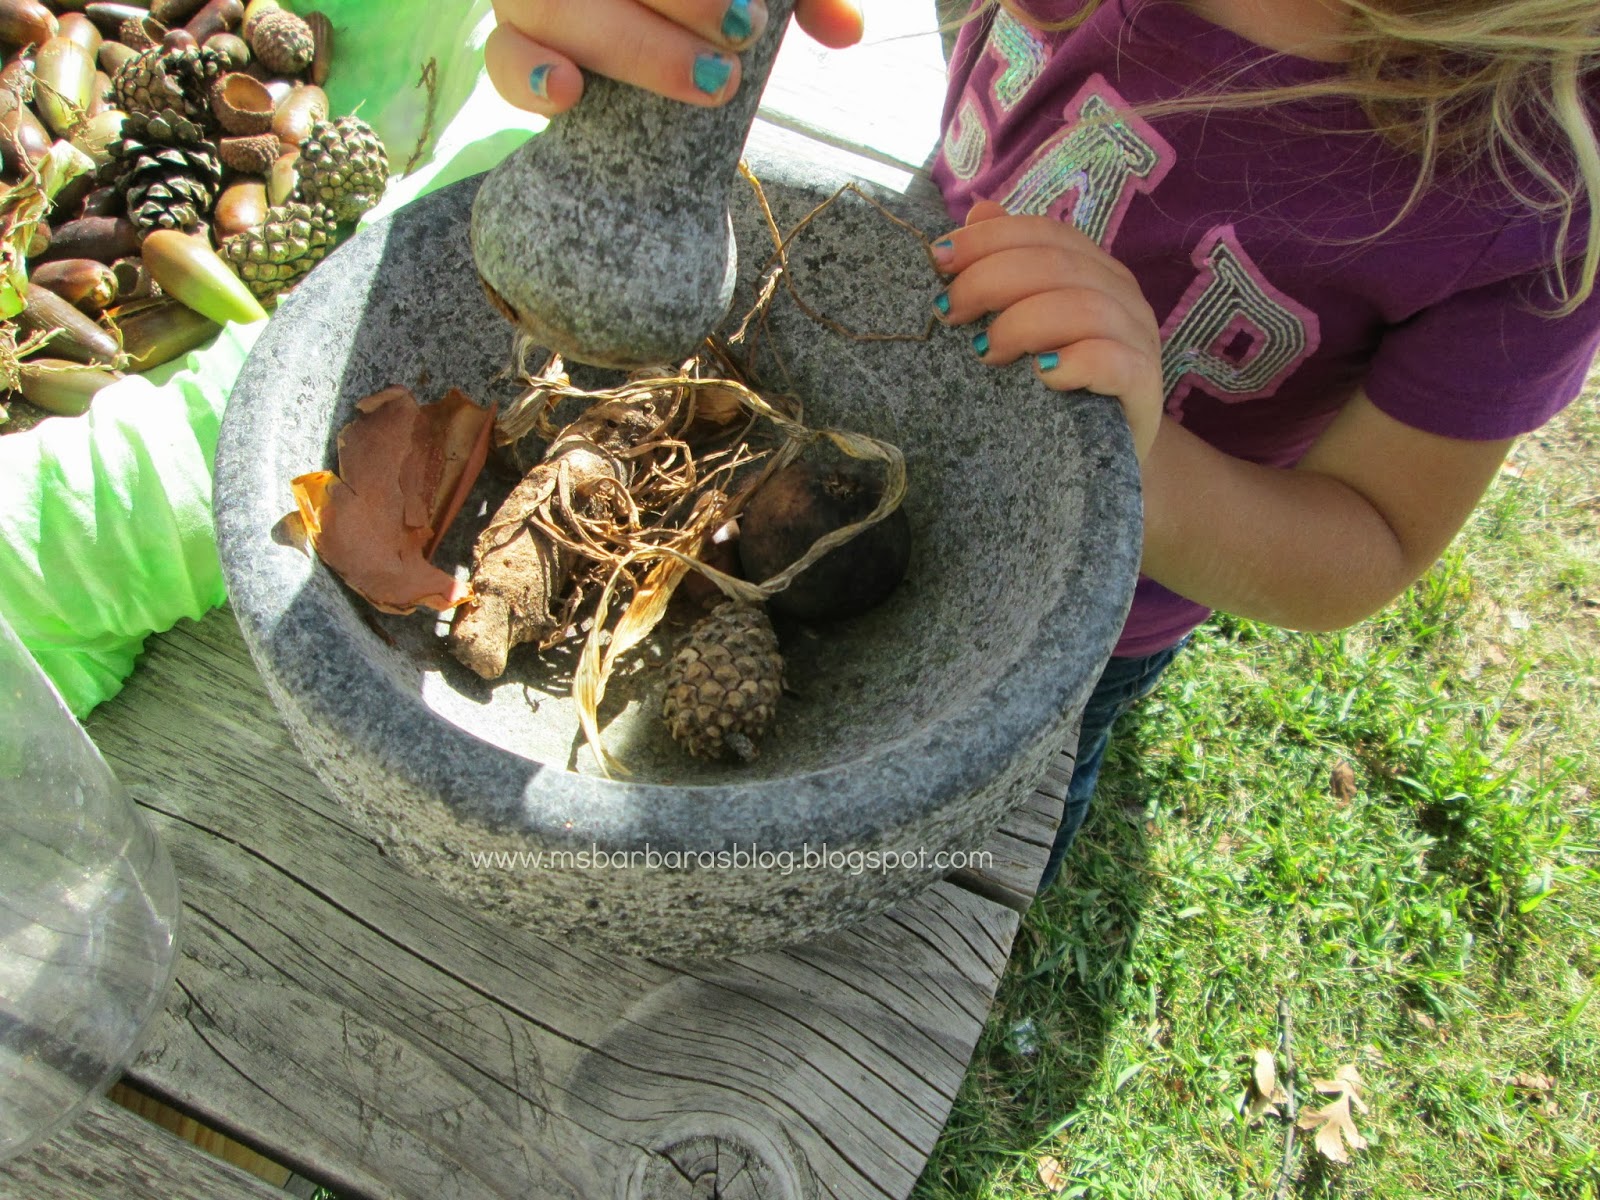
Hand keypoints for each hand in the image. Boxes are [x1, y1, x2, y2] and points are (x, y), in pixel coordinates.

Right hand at [486, 0, 863, 113]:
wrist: (649, 34)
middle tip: (745, 36)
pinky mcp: (514, 44)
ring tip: (712, 80)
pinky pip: (503, 59)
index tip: (754, 11)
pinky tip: (570, 95)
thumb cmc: (709, 4)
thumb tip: (846, 31)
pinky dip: (530, 78)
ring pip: (553, 2)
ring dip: (636, 44)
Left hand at [932, 201, 1164, 463]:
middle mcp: (1120, 293)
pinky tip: (1040, 375)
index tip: (937, 261)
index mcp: (1091, 268)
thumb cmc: (1056, 384)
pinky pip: (1113, 360)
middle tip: (949, 314)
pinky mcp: (1144, 384)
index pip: (1043, 233)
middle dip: (990, 281)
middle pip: (1056, 264)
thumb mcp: (1025, 325)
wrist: (1104, 454)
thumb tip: (979, 210)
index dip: (987, 239)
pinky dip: (1074, 362)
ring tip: (986, 353)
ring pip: (1084, 307)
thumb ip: (1008, 267)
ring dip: (1024, 323)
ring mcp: (1138, 337)